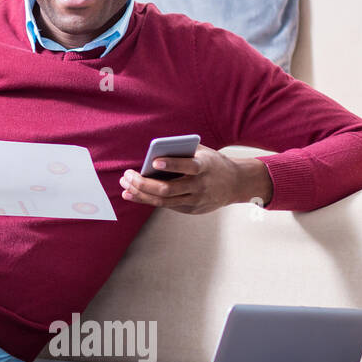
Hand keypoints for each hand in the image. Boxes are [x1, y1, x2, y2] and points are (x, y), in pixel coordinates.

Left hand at [118, 145, 273, 214]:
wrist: (236, 183)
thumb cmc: (212, 163)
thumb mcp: (202, 152)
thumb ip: (181, 152)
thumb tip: (152, 156)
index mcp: (205, 167)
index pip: (189, 167)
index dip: (172, 165)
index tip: (154, 162)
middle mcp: (201, 186)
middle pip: (169, 189)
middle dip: (144, 184)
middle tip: (127, 175)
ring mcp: (197, 200)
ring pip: (164, 201)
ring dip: (141, 194)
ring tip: (125, 185)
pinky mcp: (192, 209)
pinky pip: (166, 206)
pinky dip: (147, 200)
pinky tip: (133, 194)